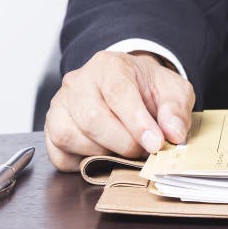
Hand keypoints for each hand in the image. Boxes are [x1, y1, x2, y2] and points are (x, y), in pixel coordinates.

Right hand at [44, 51, 194, 171]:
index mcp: (110, 66)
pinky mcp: (51, 127)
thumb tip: (174, 134)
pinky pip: (57, 153)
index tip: (155, 144)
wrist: (131, 85)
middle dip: (123, 143)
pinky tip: (103, 154)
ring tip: (124, 149)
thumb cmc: (149, 88)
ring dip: (102, 153)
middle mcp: (78, 82)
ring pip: (69, 136)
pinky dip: (81, 162)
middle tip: (144, 150)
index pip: (118, 94)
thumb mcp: (174, 91)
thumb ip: (176, 109)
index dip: (137, 123)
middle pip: (92, 118)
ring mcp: (60, 104)